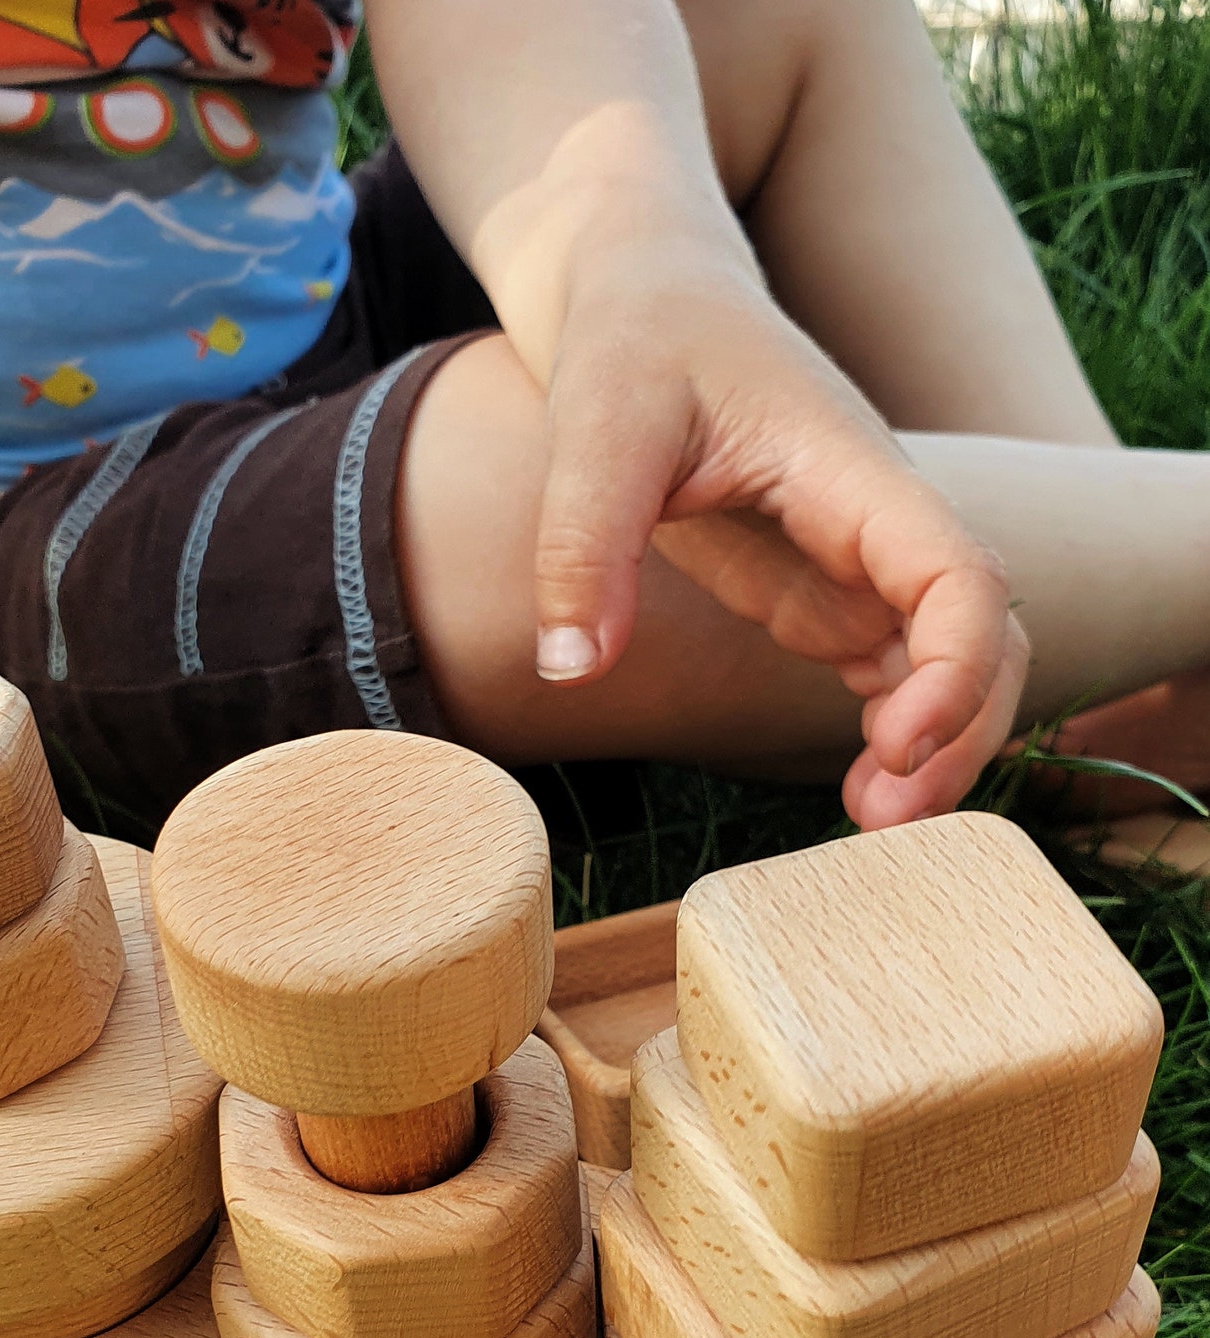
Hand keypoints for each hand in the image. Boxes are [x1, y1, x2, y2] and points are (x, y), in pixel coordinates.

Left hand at [525, 223, 1028, 828]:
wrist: (644, 293)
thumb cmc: (633, 336)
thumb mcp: (595, 422)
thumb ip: (582, 543)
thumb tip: (569, 668)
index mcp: (851, 469)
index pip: (960, 573)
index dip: (955, 667)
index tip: (897, 743)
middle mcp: (877, 520)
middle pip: (987, 635)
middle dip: (963, 733)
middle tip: (885, 825)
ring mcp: (857, 561)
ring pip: (949, 662)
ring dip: (936, 745)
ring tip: (869, 818)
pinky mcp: (822, 590)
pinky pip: (894, 671)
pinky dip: (894, 732)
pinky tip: (856, 786)